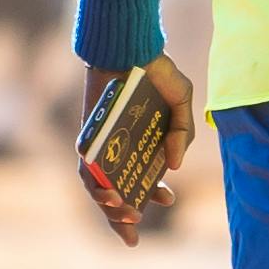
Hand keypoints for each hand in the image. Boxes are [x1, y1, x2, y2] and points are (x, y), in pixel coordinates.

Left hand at [77, 53, 196, 249]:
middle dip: (122, 216)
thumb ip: (183, 133)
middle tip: (136, 222)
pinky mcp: (87, 135)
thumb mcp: (181, 102)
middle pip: (116, 192)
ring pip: (98, 184)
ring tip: (121, 208)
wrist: (131, 47)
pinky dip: (92, 177)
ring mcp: (102, 144)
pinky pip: (85, 162)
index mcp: (144, 146)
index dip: (152, 197)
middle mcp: (120, 149)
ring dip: (106, 203)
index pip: (143, 182)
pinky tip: (104, 185)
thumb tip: (174, 166)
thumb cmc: (156, 73)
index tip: (168, 200)